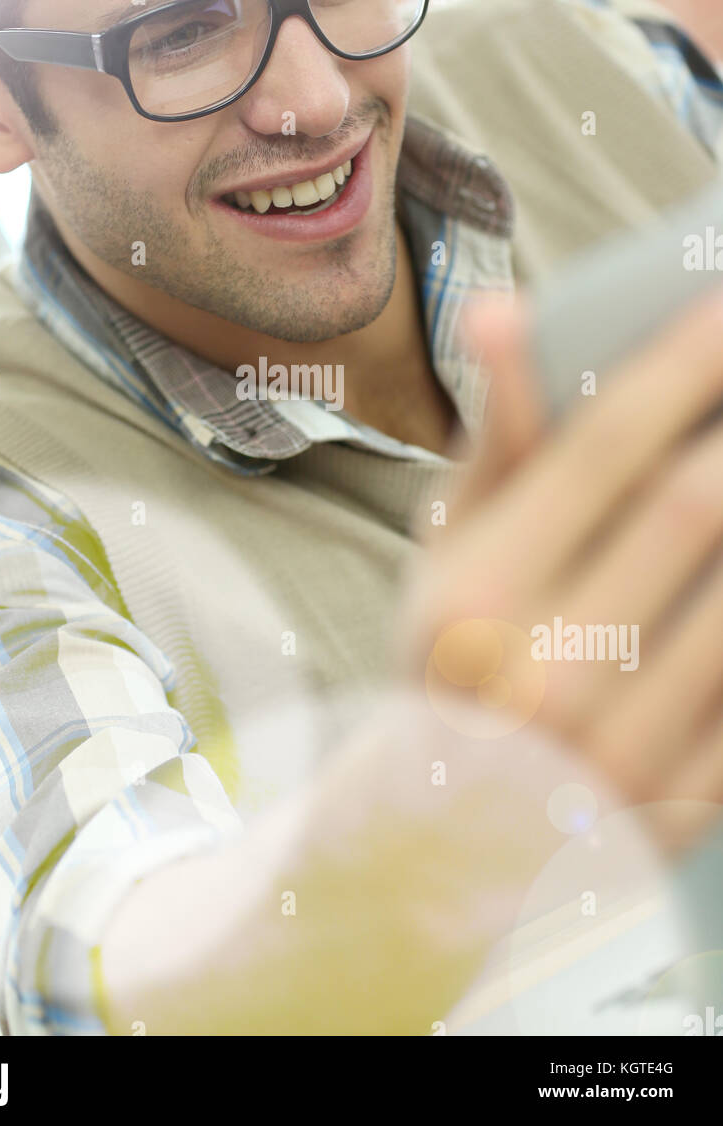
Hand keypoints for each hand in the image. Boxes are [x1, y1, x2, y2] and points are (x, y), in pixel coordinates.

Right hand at [398, 284, 722, 854]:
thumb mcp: (447, 550)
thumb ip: (493, 439)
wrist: (450, 835)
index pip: (609, 442)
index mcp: (479, 592)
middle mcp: (545, 669)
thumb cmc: (454, 660)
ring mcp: (620, 747)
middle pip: (699, 504)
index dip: (690, 359)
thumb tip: (503, 307)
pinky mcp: (683, 800)